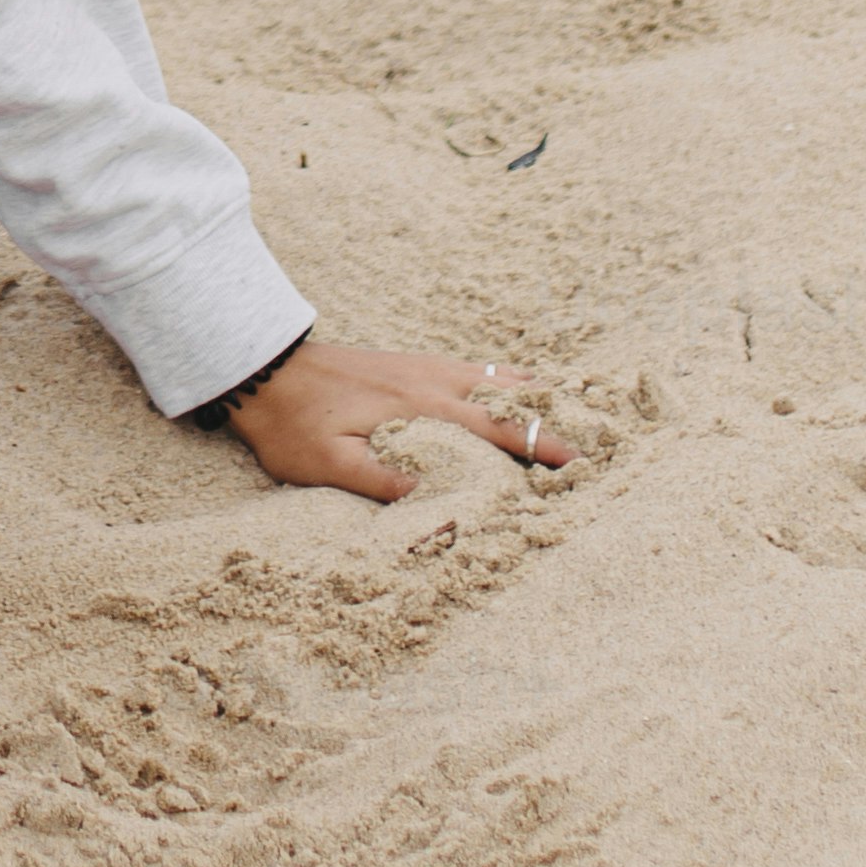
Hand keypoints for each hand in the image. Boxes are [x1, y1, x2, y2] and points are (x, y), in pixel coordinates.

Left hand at [227, 338, 572, 502]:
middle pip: (511, 399)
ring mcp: (424, 368)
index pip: (497, 431)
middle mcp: (433, 382)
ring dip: (536, 395)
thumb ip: (382, 479)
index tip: (582, 464)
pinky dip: (506, 380)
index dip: (541, 449)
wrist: (262, 368)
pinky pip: (473, 370)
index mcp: (422, 409)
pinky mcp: (410, 364)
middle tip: (603, 433)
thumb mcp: (328, 463)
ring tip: (580, 406)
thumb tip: (440, 502)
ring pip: (496, 378)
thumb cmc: (293, 423)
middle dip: (556, 418)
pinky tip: (516, 387)